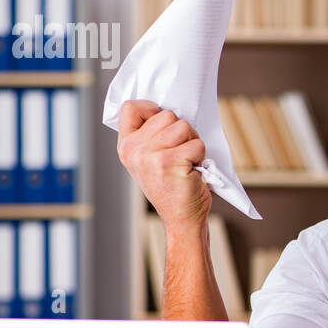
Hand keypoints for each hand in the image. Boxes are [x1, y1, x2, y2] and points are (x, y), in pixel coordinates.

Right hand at [116, 100, 210, 231]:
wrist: (182, 219)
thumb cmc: (173, 186)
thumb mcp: (151, 159)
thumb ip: (151, 135)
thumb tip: (168, 109)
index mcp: (126, 146)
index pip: (131, 107)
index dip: (152, 109)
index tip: (164, 125)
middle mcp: (133, 150)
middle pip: (167, 114)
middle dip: (181, 131)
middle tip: (180, 154)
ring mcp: (150, 156)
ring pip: (183, 126)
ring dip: (192, 143)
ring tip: (187, 162)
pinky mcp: (169, 162)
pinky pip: (197, 143)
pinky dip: (201, 156)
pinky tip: (192, 171)